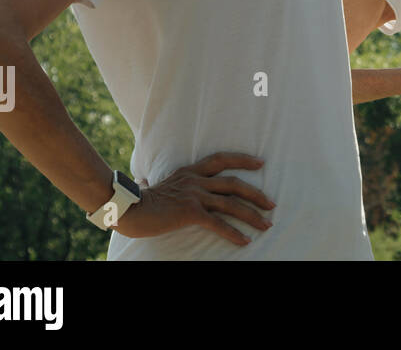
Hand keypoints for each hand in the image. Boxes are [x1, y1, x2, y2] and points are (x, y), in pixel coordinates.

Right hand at [113, 152, 275, 246]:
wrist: (128, 209)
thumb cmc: (139, 201)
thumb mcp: (158, 184)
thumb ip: (166, 182)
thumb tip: (146, 180)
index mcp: (190, 171)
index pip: (221, 159)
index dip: (243, 160)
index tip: (261, 163)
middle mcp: (196, 180)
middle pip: (234, 184)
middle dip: (257, 194)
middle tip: (272, 204)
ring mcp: (194, 195)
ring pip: (231, 203)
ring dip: (252, 215)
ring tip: (266, 225)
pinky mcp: (191, 212)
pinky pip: (218, 223)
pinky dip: (233, 232)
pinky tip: (244, 241)